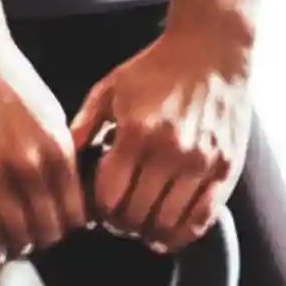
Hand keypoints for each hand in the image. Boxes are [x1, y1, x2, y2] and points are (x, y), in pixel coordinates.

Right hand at [0, 36, 86, 262]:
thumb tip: (67, 194)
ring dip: (13, 248)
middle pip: (46, 231)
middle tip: (28, 241)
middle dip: (39, 242)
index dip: (63, 230)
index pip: (74, 215)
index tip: (53, 231)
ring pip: (14, 236)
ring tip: (6, 247)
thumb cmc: (5, 80)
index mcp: (57, 151)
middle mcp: (29, 166)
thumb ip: (58, 155)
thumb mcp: (49, 116)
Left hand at [70, 23, 252, 252]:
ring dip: (150, 233)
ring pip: (168, 225)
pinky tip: (169, 233)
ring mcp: (200, 163)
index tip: (99, 209)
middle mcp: (169, 152)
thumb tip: (61, 160)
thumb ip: (83, 125)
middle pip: (136, 216)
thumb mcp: (111, 88)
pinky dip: (182, 234)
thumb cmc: (158, 69)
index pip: (109, 197)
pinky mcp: (225, 169)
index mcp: (136, 133)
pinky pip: (202, 219)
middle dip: (121, 225)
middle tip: (119, 220)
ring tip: (143, 227)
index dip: (99, 212)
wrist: (213, 50)